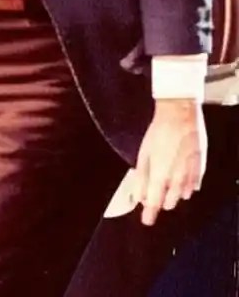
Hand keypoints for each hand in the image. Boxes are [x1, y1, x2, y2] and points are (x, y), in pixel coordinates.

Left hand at [132, 99, 206, 225]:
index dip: (149, 214)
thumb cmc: (158, 134)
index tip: (146, 221)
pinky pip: (193, 186)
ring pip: (182, 195)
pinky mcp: (201, 169)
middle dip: (160, 200)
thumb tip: (139, 196)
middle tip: (153, 191)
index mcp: (160, 176)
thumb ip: (141, 178)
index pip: (154, 203)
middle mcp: (178, 180)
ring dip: (172, 193)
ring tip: (166, 179)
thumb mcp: (143, 155)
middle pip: (169, 202)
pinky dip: (185, 186)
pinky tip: (179, 177)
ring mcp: (192, 175)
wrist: (181, 118)